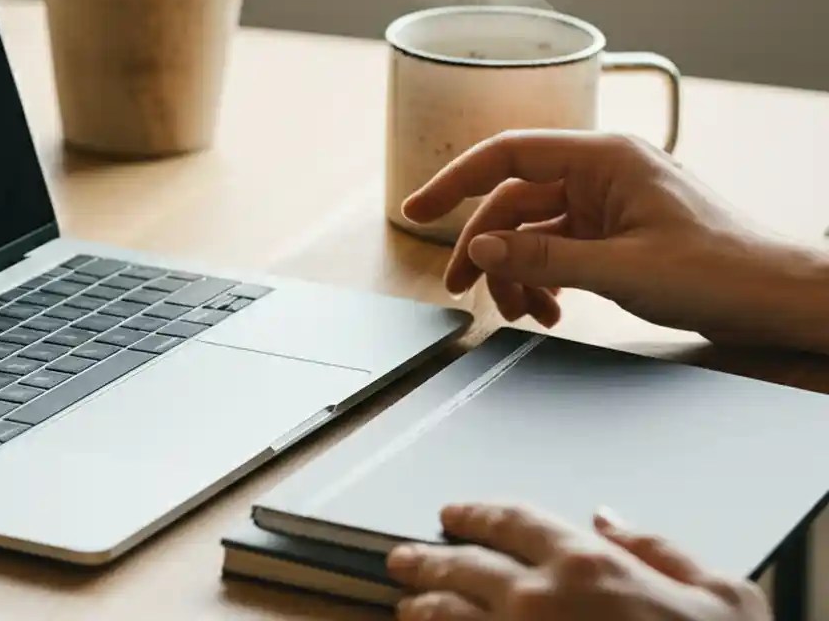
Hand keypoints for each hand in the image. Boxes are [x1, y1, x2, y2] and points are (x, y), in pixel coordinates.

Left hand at [386, 503, 769, 620]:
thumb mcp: (720, 593)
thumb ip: (658, 548)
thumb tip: (610, 519)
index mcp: (587, 565)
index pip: (511, 521)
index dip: (475, 513)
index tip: (452, 514)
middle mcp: (539, 599)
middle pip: (463, 566)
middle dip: (428, 560)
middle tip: (403, 559)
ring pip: (447, 616)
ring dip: (423, 607)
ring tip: (407, 605)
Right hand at [402, 130, 828, 353]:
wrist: (779, 298)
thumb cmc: (721, 271)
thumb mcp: (621, 270)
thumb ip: (543, 256)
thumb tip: (477, 248)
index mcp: (604, 159)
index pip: (507, 155)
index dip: (455, 181)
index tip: (417, 209)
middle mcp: (602, 173)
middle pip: (514, 201)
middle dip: (485, 247)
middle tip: (460, 288)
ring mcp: (609, 204)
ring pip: (534, 230)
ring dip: (518, 271)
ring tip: (522, 312)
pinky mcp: (617, 234)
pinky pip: (560, 249)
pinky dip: (545, 279)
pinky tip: (549, 310)